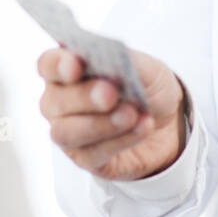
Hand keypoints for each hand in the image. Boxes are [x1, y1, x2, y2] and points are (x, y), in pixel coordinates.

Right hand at [37, 46, 186, 181]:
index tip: (76, 66)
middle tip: (111, 94)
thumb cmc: (147, 88)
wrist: (169, 123)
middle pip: (54, 101)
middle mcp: (59, 101)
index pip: (49, 64)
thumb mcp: (146, 67)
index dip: (58, 64)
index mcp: (68, 69)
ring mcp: (69, 132)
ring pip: (66, 132)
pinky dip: (121, 139)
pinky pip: (92, 153)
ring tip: (131, 115)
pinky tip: (142, 127)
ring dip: (100, 123)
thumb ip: (127, 60)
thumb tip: (112, 57)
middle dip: (84, 97)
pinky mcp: (85, 159)